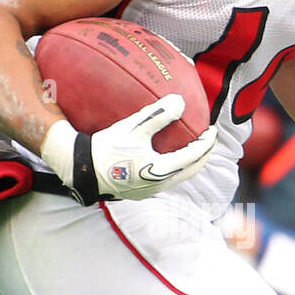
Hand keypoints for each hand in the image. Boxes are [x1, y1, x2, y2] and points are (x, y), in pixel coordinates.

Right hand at [41, 94, 216, 204]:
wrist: (82, 170)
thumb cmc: (107, 148)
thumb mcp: (133, 128)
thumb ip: (158, 115)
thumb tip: (180, 101)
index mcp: (161, 171)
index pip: (193, 156)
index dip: (206, 143)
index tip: (212, 129)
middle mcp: (159, 186)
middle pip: (191, 171)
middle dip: (203, 155)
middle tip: (208, 140)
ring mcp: (149, 192)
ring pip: (179, 178)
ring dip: (189, 163)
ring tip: (192, 148)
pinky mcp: (140, 193)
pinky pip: (165, 180)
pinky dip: (174, 168)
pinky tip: (169, 157)